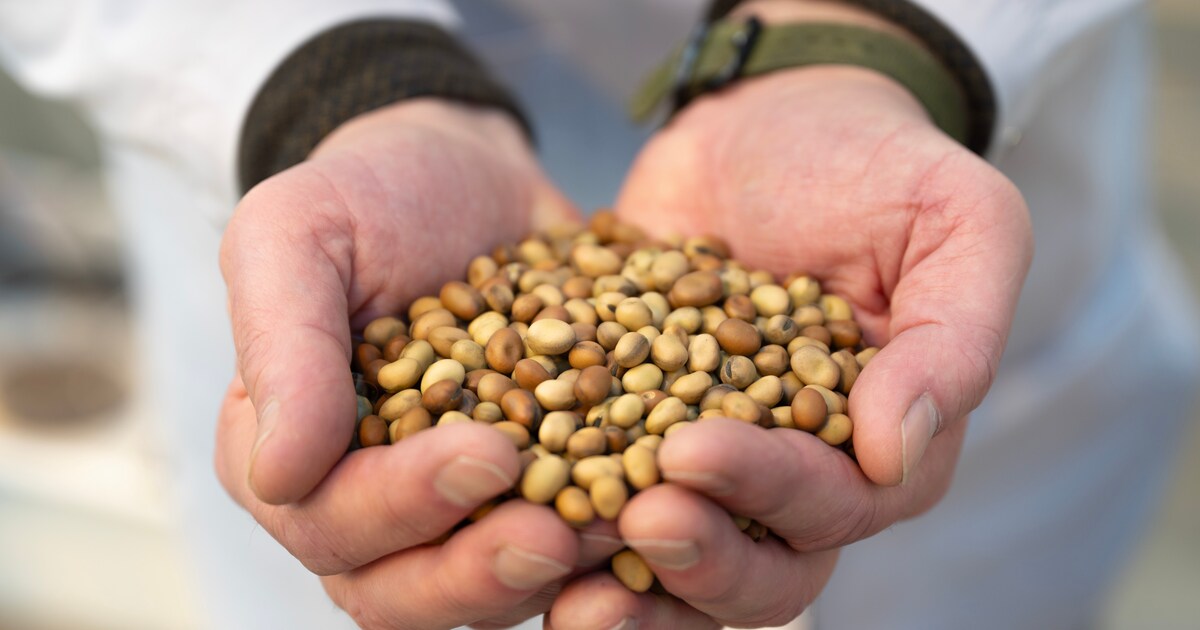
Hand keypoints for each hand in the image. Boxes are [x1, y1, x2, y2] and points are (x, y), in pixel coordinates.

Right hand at [215, 99, 586, 627]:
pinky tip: (661, 515)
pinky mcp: (532, 493)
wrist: (468, 176)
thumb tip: (280, 475)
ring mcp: (453, 509)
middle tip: (551, 539)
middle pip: (401, 591)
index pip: (326, 519)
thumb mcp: (298, 233)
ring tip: (617, 531)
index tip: (485, 454)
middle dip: (475, 575)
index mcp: (287, 456)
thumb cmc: (369, 195)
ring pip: (485, 589)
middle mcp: (365, 503)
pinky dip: (606, 542)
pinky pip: (562, 544)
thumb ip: (282, 344)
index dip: (400, 505)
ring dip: (545, 576)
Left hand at [547, 66, 1031, 627]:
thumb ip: (952, 339)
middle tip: (630, 518)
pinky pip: (597, 491)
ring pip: (676, 561)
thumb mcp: (958, 224)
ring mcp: (709, 458)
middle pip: (759, 567)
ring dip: (625, 588)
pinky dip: (558, 518)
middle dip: (696, 555)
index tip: (691, 451)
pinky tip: (508, 520)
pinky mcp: (632, 425)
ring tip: (556, 583)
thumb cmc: (878, 165)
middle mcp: (796, 475)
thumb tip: (895, 452)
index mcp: (880, 447)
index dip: (767, 491)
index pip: (835, 505)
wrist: (772, 120)